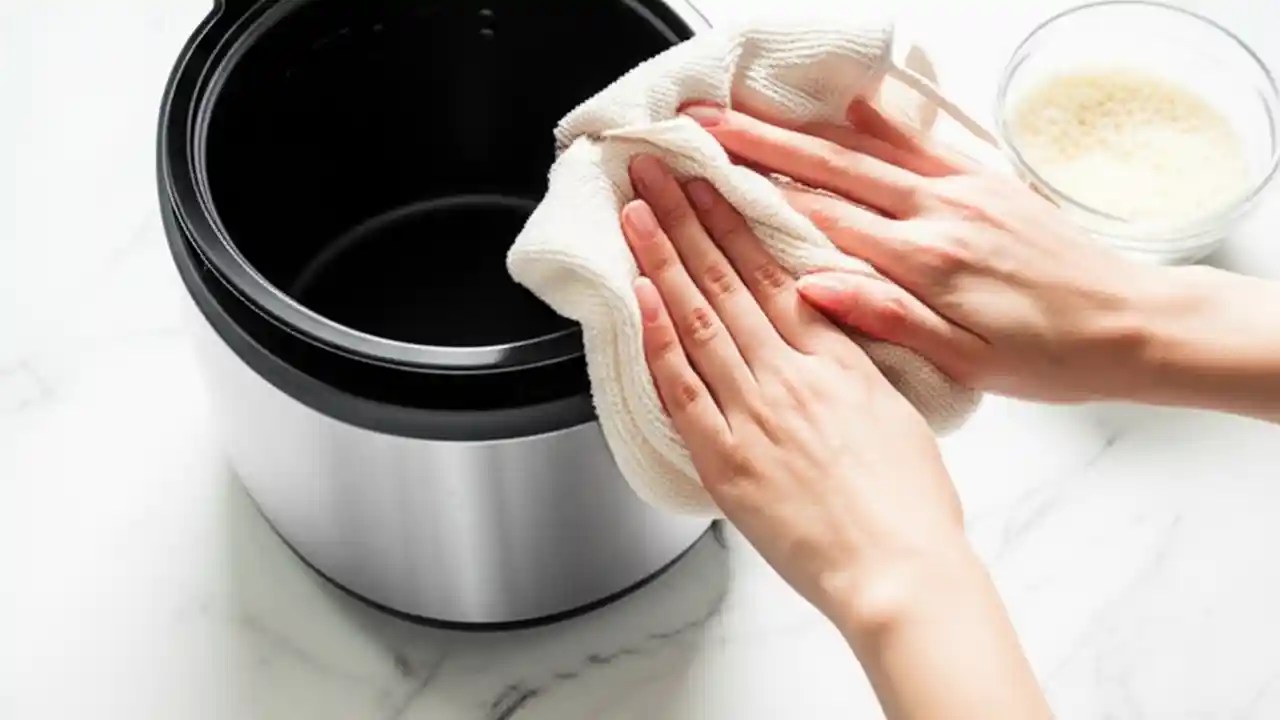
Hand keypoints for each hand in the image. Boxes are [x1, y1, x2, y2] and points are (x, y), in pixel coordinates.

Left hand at [621, 153, 1051, 719]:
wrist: (903, 571)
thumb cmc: (912, 506)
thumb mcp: (897, 415)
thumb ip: (853, 370)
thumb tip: (828, 343)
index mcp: (838, 360)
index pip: (774, 272)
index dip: (735, 220)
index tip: (710, 182)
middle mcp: (792, 375)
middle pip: (729, 279)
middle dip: (687, 216)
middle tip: (656, 170)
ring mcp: (755, 414)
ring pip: (700, 318)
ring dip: (664, 258)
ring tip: (636, 211)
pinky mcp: (727, 461)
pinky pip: (684, 388)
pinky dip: (659, 338)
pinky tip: (640, 295)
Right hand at [682, 100, 1170, 402]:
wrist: (1132, 324)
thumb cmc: (1048, 355)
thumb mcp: (966, 359)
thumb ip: (887, 318)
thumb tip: (812, 287)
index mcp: (928, 262)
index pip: (822, 216)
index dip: (757, 192)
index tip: (706, 173)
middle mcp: (941, 212)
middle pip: (833, 167)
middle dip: (762, 142)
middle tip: (705, 124)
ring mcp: (965, 188)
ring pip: (869, 145)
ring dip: (804, 126)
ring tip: (751, 110)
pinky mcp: (987, 180)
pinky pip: (920, 139)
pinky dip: (876, 118)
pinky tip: (845, 103)